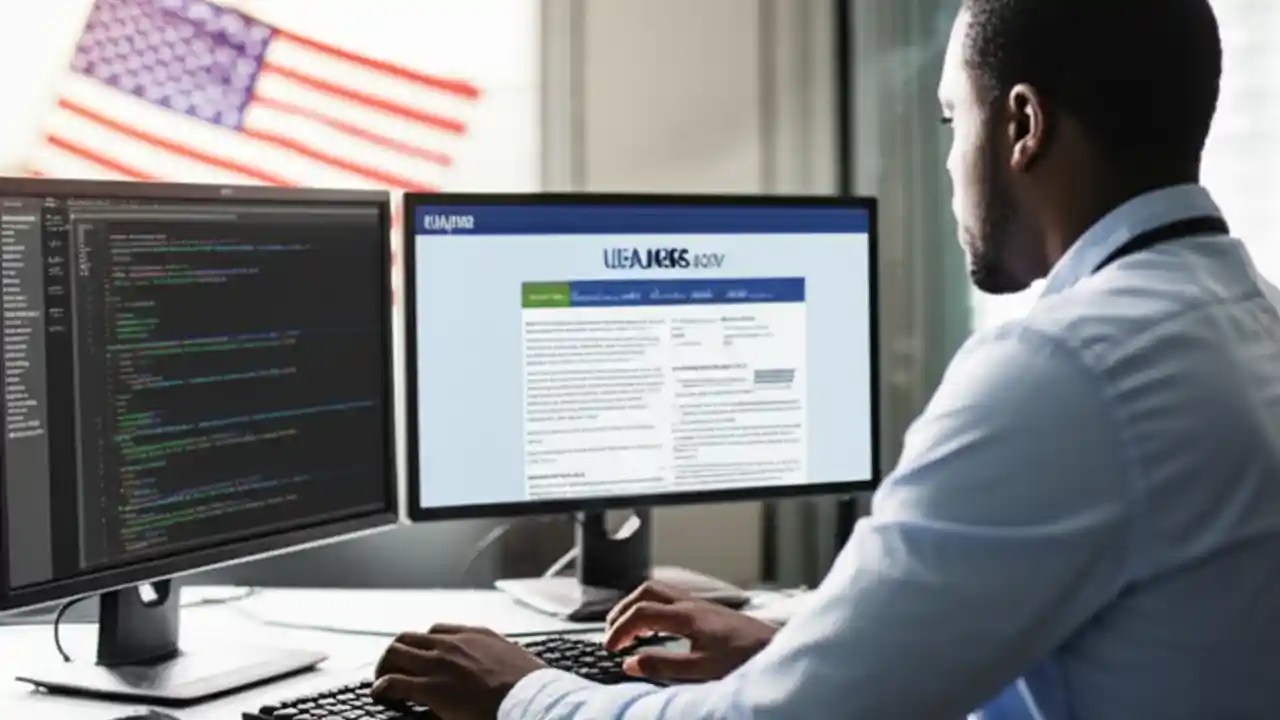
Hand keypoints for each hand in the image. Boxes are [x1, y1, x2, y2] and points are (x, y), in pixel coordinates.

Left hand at [372, 624, 547, 719]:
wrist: (529, 697)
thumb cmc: (530, 684)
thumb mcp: (515, 662)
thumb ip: (498, 661)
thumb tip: (497, 674)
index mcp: (475, 636)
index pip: (437, 632)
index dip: (424, 645)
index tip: (421, 657)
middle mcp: (453, 644)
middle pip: (410, 638)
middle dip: (397, 653)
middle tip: (394, 669)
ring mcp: (439, 663)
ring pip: (395, 652)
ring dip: (384, 667)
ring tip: (382, 682)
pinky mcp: (430, 687)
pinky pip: (393, 682)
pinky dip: (382, 688)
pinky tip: (380, 696)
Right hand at [604, 581, 777, 682]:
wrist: (776, 650)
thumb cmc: (744, 660)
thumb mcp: (701, 670)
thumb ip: (663, 666)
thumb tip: (631, 663)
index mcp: (687, 616)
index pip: (641, 612)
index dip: (620, 629)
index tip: (610, 648)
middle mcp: (692, 604)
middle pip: (646, 591)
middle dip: (623, 608)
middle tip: (611, 631)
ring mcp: (701, 604)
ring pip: (659, 591)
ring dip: (637, 605)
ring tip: (627, 628)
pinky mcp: (708, 610)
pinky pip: (671, 599)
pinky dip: (654, 608)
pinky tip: (657, 627)